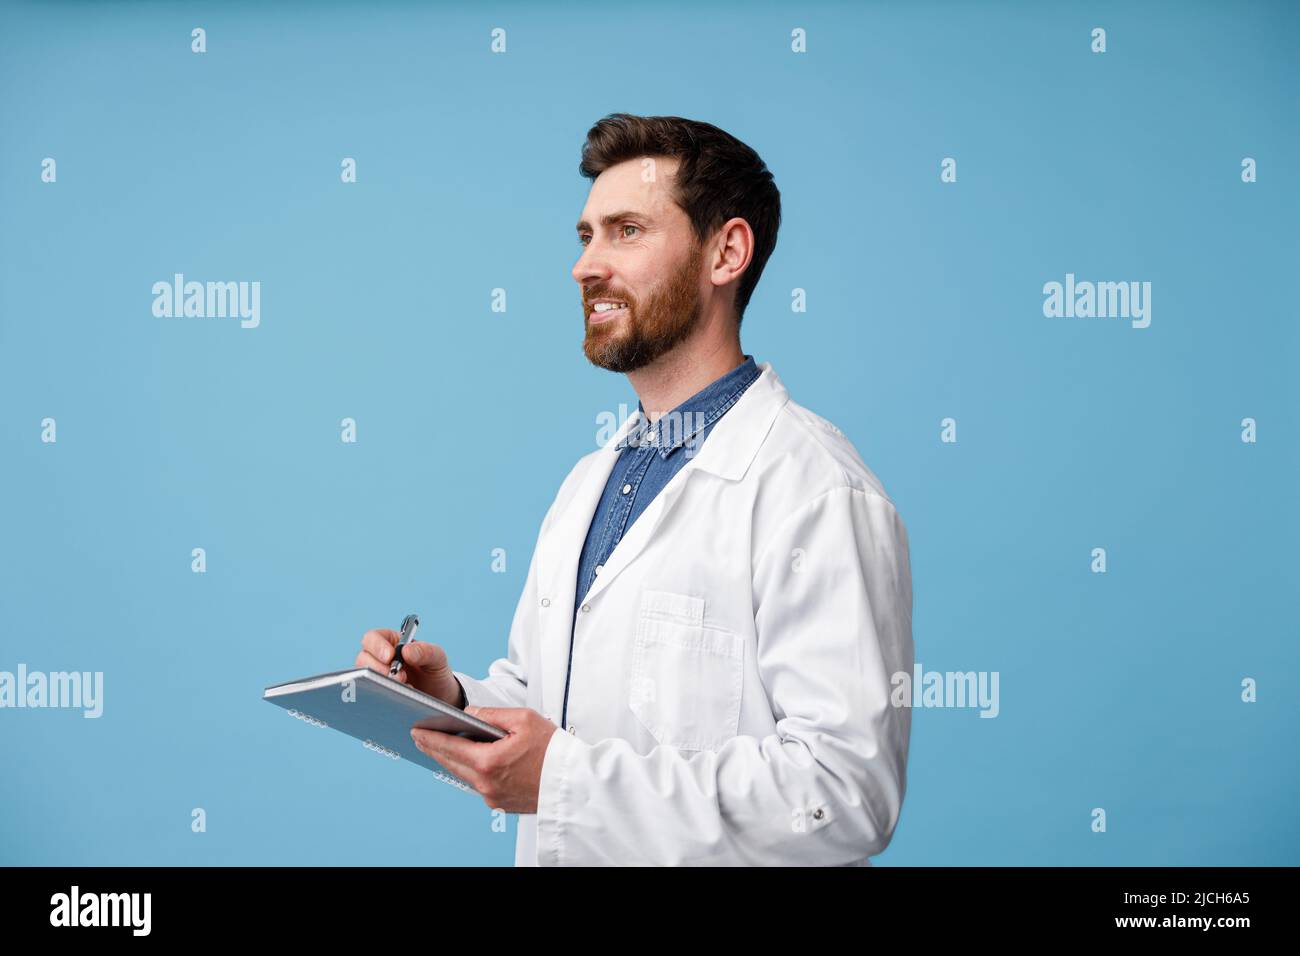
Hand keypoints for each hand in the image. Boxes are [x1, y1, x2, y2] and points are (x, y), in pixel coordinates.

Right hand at [354, 628, 463, 705]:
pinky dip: (383, 696)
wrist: (440, 697)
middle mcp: (379, 658)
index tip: (390, 656)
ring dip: (382, 683)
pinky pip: (371, 694)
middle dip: (380, 669)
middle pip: (363, 658)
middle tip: (400, 677)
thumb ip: (426, 651)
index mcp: (391, 642)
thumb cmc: (435, 672)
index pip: (372, 638)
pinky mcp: (377, 693)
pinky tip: (400, 698)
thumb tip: (406, 650)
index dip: (377, 646)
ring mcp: (376, 677)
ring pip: (365, 678)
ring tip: (405, 688)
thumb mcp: (438, 658)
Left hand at [411, 707, 558, 812]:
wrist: (575, 783)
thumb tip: (469, 714)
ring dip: (449, 760)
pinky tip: (464, 760)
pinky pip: (476, 784)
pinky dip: (467, 770)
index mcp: (489, 762)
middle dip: (434, 749)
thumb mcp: (524, 719)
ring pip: (462, 775)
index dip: (430, 738)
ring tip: (439, 746)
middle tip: (420, 736)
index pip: (449, 747)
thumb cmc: (554, 750)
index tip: (416, 730)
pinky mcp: (500, 804)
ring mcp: (492, 797)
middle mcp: (486, 784)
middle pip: (451, 764)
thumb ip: (491, 715)